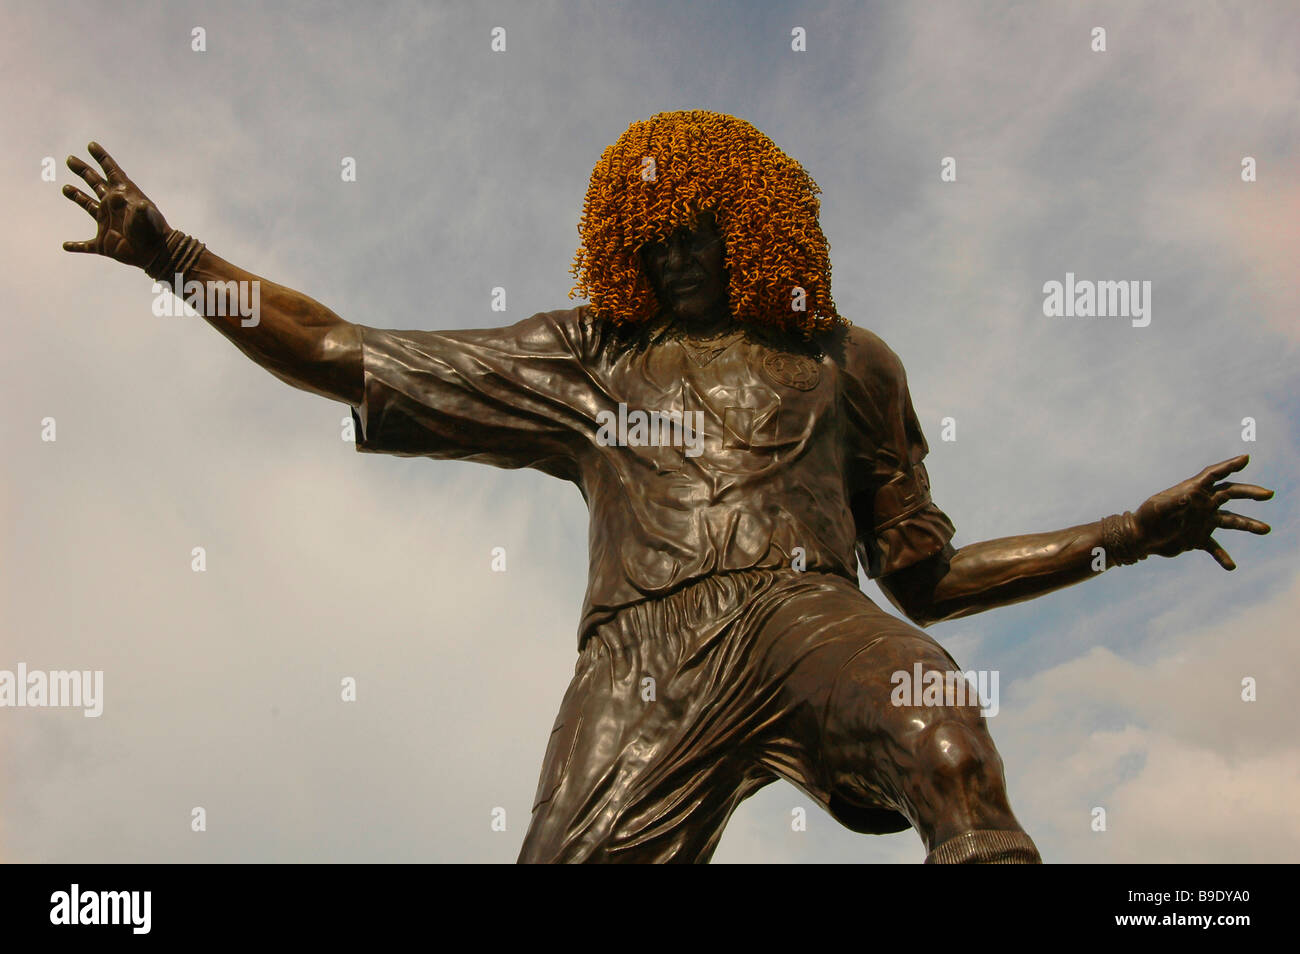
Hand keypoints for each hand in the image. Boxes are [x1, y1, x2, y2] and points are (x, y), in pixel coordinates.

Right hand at [62, 142, 169, 269]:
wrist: (156, 254)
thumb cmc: (154, 233)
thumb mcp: (147, 220)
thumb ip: (141, 212)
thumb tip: (140, 205)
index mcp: (122, 196)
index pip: (111, 172)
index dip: (102, 157)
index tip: (91, 145)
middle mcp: (112, 206)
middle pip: (95, 183)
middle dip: (83, 170)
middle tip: (70, 159)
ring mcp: (107, 223)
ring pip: (88, 205)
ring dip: (77, 196)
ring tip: (65, 188)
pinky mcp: (103, 244)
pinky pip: (86, 246)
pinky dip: (77, 246)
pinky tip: (67, 246)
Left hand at [1134, 454, 1272, 569]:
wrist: (1139, 538)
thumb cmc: (1146, 519)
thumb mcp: (1157, 509)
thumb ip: (1173, 504)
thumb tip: (1188, 499)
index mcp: (1192, 491)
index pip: (1214, 474)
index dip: (1229, 465)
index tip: (1246, 458)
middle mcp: (1202, 504)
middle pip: (1231, 493)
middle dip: (1250, 492)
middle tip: (1268, 494)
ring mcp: (1203, 521)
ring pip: (1232, 520)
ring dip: (1248, 524)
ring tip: (1265, 529)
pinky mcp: (1199, 538)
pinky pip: (1215, 547)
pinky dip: (1223, 556)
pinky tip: (1231, 566)